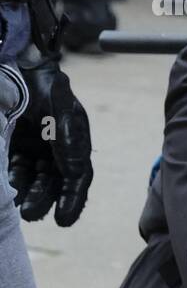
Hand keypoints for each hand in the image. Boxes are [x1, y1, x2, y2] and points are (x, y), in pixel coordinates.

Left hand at [9, 57, 92, 225]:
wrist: (23, 67)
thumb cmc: (47, 89)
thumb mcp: (64, 116)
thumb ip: (70, 146)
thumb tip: (74, 175)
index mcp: (76, 145)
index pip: (78, 178)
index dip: (72, 200)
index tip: (63, 221)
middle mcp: (57, 151)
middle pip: (53, 183)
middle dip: (43, 200)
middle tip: (30, 214)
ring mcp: (34, 149)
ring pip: (32, 180)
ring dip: (25, 194)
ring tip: (15, 205)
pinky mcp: (13, 146)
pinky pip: (14, 169)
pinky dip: (11, 180)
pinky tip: (6, 189)